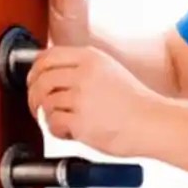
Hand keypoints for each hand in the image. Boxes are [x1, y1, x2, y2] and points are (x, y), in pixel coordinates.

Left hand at [26, 45, 162, 156]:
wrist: (153, 123)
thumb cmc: (136, 102)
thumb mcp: (110, 71)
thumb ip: (83, 67)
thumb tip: (51, 73)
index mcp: (92, 58)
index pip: (47, 56)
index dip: (35, 70)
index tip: (34, 80)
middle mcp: (84, 74)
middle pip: (41, 79)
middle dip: (34, 95)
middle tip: (39, 105)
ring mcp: (82, 97)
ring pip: (46, 103)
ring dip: (50, 115)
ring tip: (66, 120)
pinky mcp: (80, 121)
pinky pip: (53, 124)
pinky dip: (58, 130)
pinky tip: (72, 130)